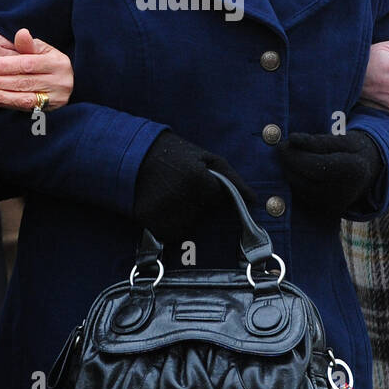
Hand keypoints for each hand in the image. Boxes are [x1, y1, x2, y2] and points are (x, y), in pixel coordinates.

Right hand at [0, 27, 16, 107]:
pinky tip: (11, 93)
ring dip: (19, 77)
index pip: (10, 42)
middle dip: (20, 64)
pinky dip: (11, 88)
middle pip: (18, 55)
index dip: (13, 52)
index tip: (14, 60)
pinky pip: (8, 85)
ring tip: (20, 84)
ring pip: (17, 71)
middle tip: (22, 73)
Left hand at [0, 28, 72, 111]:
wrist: (61, 81)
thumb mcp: (40, 50)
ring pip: (23, 98)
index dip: (5, 65)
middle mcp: (61, 82)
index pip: (28, 64)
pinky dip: (4, 103)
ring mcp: (56, 98)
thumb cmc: (46, 61)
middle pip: (24, 82)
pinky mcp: (48, 110)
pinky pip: (22, 108)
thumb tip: (21, 33)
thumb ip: (28, 45)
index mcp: (59, 63)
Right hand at [132, 130, 254, 232]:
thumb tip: (255, 201)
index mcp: (199, 181)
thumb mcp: (207, 158)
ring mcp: (166, 214)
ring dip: (184, 215)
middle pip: (204, 215)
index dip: (210, 190)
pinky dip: (169, 224)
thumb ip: (233, 180)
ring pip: (189, 227)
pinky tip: (162, 206)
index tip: (196, 179)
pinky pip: (170, 234)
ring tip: (170, 195)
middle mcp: (183, 201)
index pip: (220, 200)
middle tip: (180, 184)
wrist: (133, 155)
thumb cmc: (175, 154)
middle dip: (198, 203)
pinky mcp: (150, 224)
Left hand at [277, 130, 382, 215]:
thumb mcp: (341, 139)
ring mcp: (335, 205)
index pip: (314, 165)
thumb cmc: (354, 150)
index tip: (284, 142)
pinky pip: (303, 196)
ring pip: (300, 188)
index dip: (295, 154)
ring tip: (291, 156)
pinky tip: (299, 170)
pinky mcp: (326, 212)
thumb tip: (292, 139)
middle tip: (283, 147)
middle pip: (304, 178)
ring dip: (290, 172)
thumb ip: (317, 141)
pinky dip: (297, 182)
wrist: (371, 173)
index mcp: (352, 170)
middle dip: (288, 162)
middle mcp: (344, 193)